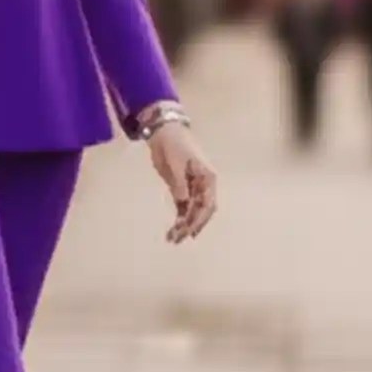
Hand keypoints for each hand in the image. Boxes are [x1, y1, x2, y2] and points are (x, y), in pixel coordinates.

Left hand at [145, 119, 216, 244]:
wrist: (163, 132)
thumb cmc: (173, 144)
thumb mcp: (176, 164)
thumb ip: (180, 184)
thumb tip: (184, 203)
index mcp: (208, 178)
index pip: (208, 204)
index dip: (200, 219)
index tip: (190, 231)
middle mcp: (203, 185)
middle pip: (201, 211)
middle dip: (191, 226)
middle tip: (177, 239)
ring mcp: (192, 188)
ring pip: (191, 211)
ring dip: (183, 225)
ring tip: (172, 239)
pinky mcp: (181, 189)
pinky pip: (182, 207)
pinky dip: (178, 218)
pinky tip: (172, 230)